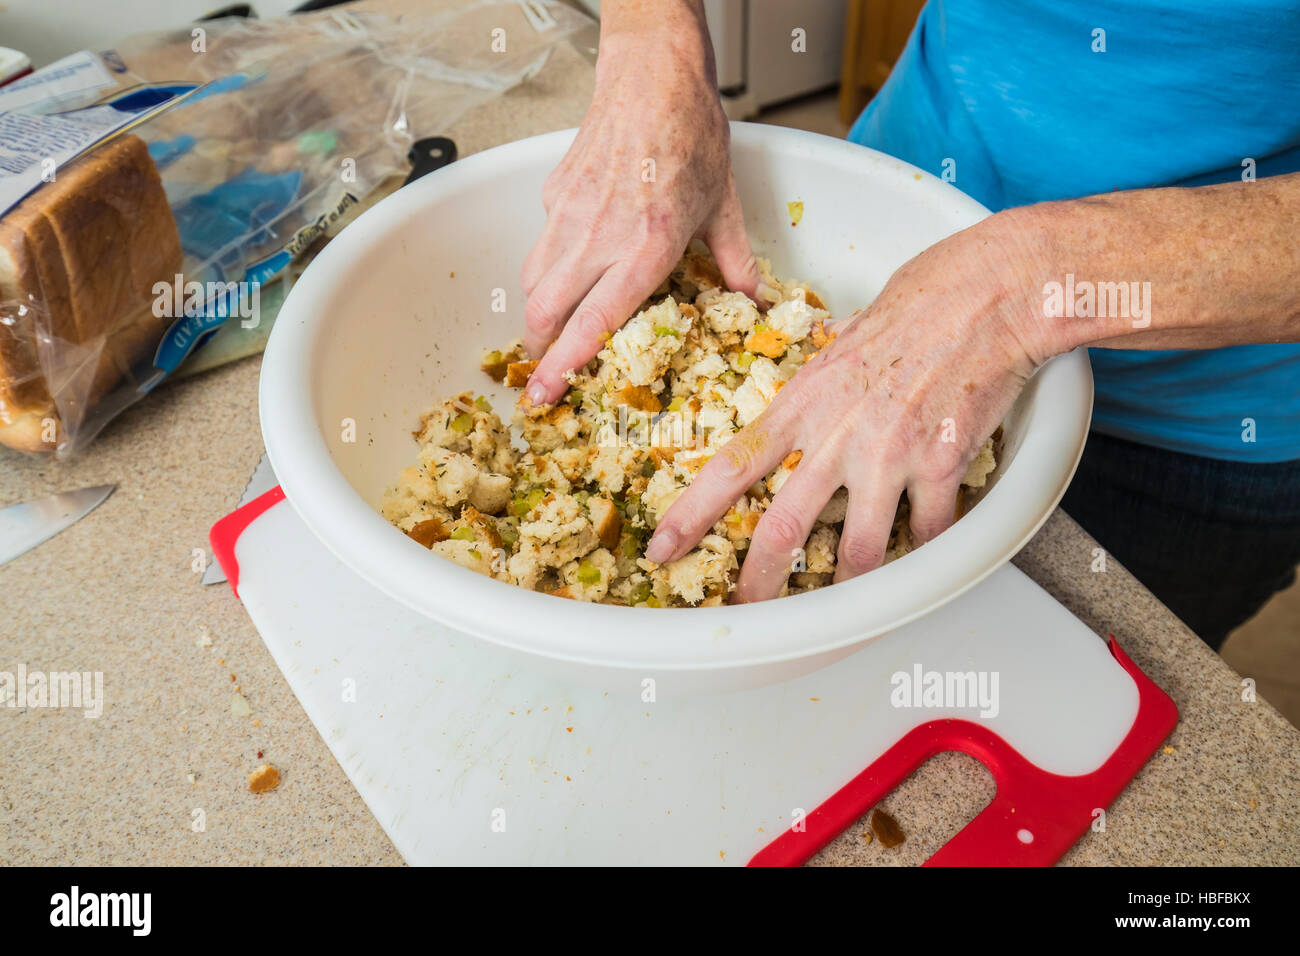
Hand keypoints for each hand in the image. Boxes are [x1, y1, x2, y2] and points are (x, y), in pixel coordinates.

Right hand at [520, 26, 761, 405]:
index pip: (593, 321)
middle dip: (537, 350)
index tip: (542, 395)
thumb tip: (755, 302)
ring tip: (554, 325)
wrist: (654, 75)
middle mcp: (600, 235)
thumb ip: (735, 263)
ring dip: (539, 311)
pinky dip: (548, 265)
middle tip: (545, 369)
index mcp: (646, 246)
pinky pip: (542, 243)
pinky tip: (574, 261)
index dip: (562, 364)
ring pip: (533, 281)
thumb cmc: (691, 136)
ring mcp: (570, 213)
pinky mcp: (554, 193)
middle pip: (544, 311)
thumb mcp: (724, 207)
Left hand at [645, 212, 1050, 601]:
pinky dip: (924, 553)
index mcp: (803, 402)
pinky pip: (927, 534)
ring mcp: (887, 454)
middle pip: (781, 528)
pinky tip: (922, 558)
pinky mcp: (938, 466)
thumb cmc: (923, 300)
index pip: (731, 465)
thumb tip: (815, 390)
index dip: (691, 514)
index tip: (663, 546)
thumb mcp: (846, 338)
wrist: (989, 294)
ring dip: (844, 587)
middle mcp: (836, 435)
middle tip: (744, 611)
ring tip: (838, 607)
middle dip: (757, 581)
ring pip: (856, 551)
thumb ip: (822, 379)